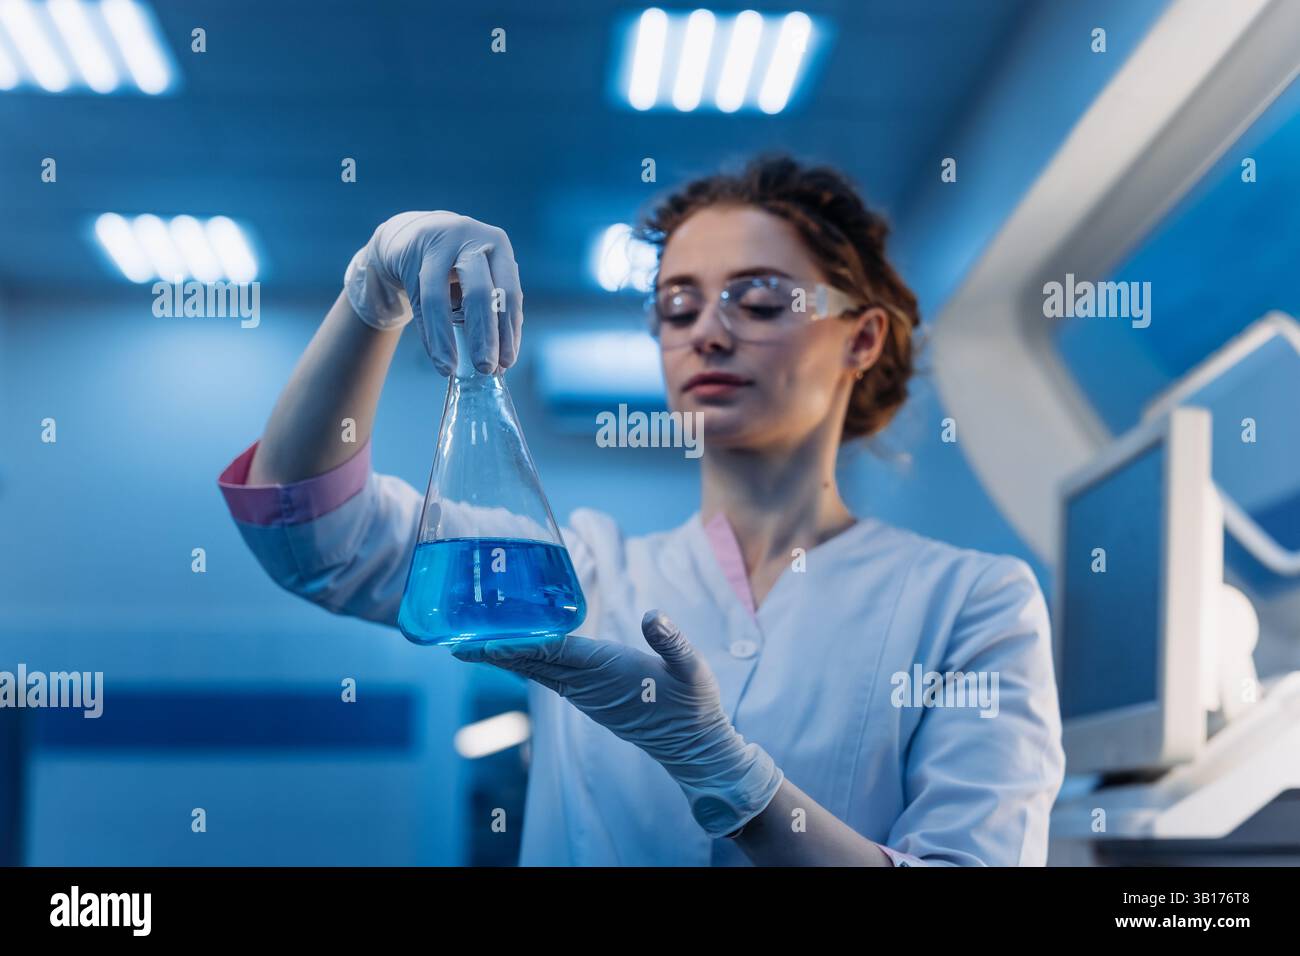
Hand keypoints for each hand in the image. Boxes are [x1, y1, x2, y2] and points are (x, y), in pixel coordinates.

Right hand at [343, 211, 523, 375]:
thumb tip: (502, 361)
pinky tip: (435, 356)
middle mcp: (471, 239)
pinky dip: (428, 333)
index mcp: (498, 246)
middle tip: (486, 367)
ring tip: (450, 368)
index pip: (509, 293)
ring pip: (439, 297)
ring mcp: (437, 244)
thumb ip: (492, 311)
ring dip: (446, 338)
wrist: (412, 236)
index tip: (507, 362)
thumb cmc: (456, 266)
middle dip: (485, 335)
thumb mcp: (480, 278)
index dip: (508, 330)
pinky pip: (418, 301)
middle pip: (480, 293)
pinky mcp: (410, 255)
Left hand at [451, 610, 783, 837]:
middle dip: (493, 652)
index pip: (554, 652)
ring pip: (537, 671)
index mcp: (608, 672)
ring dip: (503, 658)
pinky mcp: (590, 699)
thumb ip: (672, 642)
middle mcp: (588, 685)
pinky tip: (512, 653)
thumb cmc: (693, 705)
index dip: (519, 643)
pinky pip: (549, 677)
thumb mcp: (693, 670)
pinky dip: (525, 663)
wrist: (693, 746)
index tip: (484, 639)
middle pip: (532, 663)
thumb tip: (653, 616)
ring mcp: (586, 695)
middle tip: (454, 641)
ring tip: (470, 644)